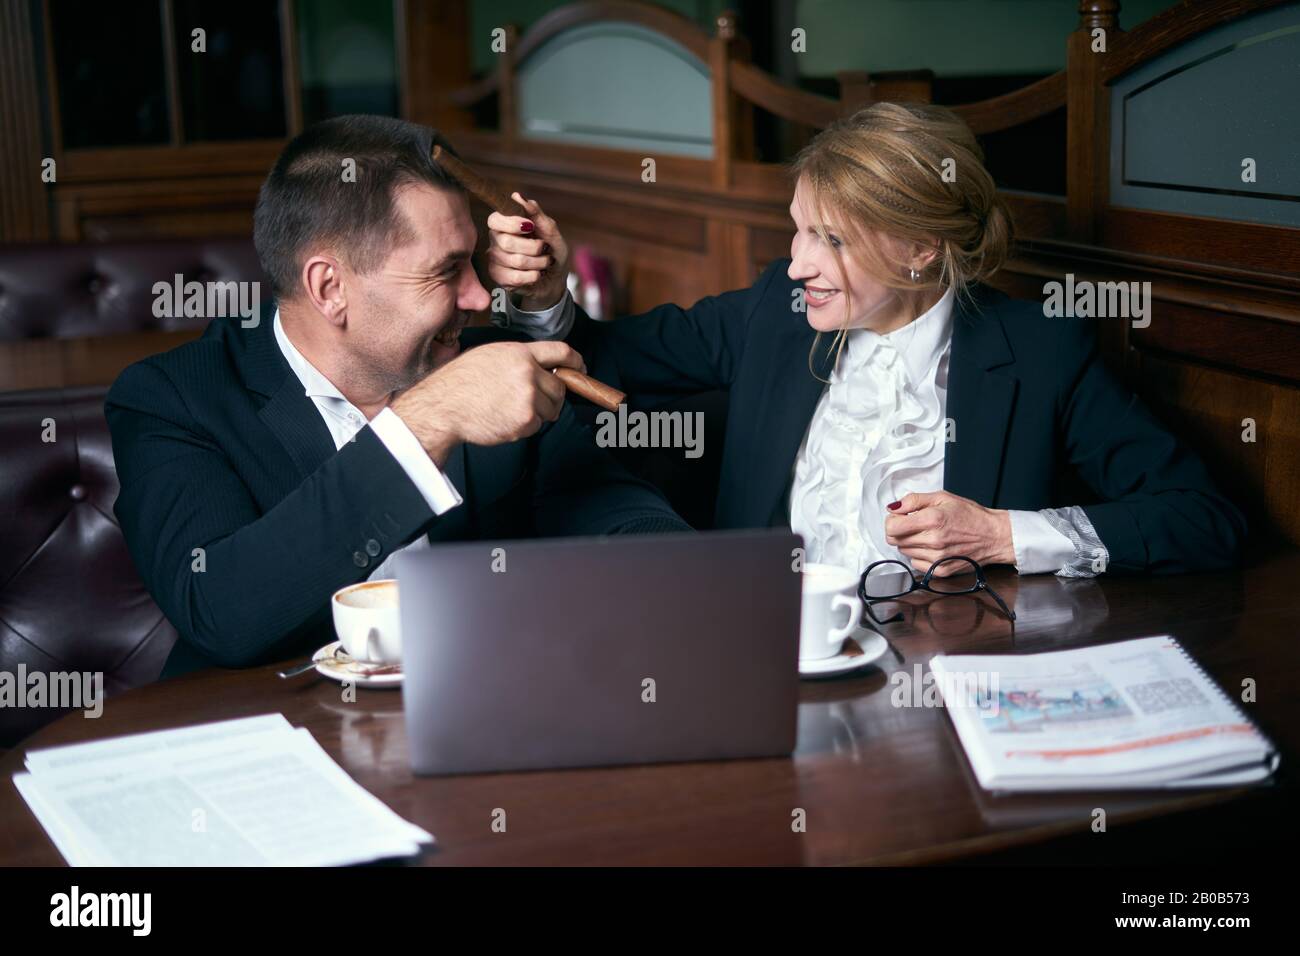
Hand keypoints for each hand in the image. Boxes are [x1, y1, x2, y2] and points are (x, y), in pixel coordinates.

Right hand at [389, 340, 585, 465]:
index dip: (575, 361)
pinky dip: (525, 426)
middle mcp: (528, 372)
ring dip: (538, 412)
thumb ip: (519, 360)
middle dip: (552, 395)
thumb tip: (544, 369)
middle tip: (532, 400)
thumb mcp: (490, 356)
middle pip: (561, 386)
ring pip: (551, 408)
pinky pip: (537, 425)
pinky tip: (504, 419)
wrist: (443, 407)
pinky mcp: (525, 420)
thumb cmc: (460, 382)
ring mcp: (528, 397)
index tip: (580, 368)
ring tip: (510, 408)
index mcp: (520, 353)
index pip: (562, 351)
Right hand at [486, 192, 569, 310]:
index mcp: (505, 225)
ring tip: (545, 263)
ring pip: (516, 261)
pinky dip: (533, 276)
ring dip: (539, 263)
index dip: (512, 224)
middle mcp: (496, 241)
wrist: (556, 278)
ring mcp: (495, 260)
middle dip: (534, 247)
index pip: (494, 220)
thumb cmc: (552, 251)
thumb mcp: (550, 231)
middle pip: (507, 242)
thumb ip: (535, 213)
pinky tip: (537, 275)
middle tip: (545, 249)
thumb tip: (517, 196)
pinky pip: (515, 278)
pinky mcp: (499, 278)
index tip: (531, 227)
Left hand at [883, 490, 1014, 574]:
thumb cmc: (971, 515)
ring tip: (927, 534)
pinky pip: (915, 563)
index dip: (892, 520)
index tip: (900, 517)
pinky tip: (932, 547)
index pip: (892, 527)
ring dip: (909, 542)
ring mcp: (937, 558)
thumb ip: (914, 500)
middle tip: (914, 524)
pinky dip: (919, 555)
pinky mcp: (941, 571)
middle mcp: (933, 541)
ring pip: (903, 551)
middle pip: (895, 540)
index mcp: (932, 519)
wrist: (994, 536)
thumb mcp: (943, 497)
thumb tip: (893, 507)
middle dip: (900, 530)